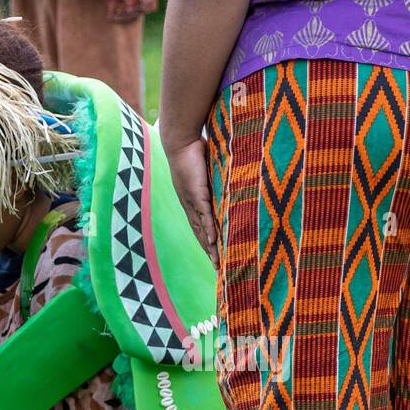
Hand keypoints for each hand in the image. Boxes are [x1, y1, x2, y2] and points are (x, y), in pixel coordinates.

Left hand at [165, 139, 217, 265]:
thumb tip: (229, 181)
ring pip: (202, 229)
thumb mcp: (208, 171)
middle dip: (208, 252)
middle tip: (218, 268)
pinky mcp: (197, 193)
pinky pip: (204, 215)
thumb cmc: (194, 153)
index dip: (206, 242)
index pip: (200, 226)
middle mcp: (190, 205)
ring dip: (209, 246)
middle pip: (200, 234)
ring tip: (217, 262)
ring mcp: (192, 200)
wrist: (180, 141)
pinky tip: (214, 241)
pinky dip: (209, 229)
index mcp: (191, 201)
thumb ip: (215, 180)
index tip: (214, 256)